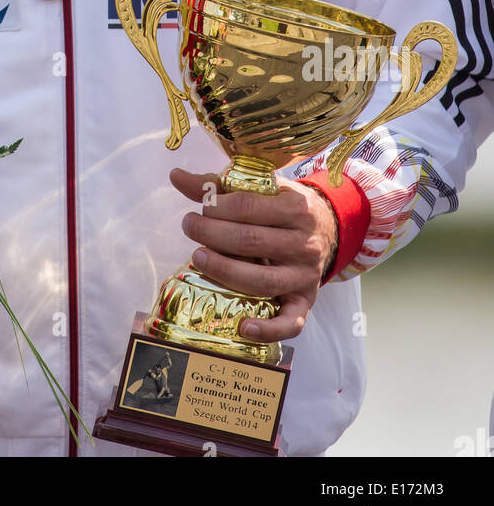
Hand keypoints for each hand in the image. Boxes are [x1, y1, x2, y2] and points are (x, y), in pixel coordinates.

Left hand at [170, 169, 338, 343]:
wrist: (330, 228)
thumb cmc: (284, 207)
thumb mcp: (262, 189)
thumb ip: (219, 184)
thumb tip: (176, 176)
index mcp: (296, 207)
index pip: (248, 206)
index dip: (217, 207)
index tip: (199, 207)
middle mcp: (304, 243)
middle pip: (250, 241)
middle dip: (212, 234)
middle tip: (188, 226)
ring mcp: (306, 276)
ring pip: (263, 281)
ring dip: (225, 272)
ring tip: (197, 258)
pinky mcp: (306, 302)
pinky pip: (290, 322)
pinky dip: (268, 329)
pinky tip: (242, 327)